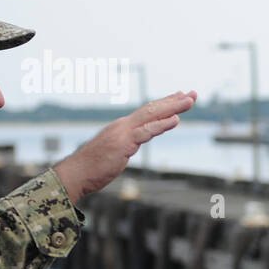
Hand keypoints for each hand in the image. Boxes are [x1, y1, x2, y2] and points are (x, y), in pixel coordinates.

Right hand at [53, 91, 197, 203]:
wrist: (76, 173)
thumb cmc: (94, 166)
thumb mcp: (115, 152)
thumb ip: (126, 144)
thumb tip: (132, 144)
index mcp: (123, 127)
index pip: (148, 112)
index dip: (166, 103)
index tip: (181, 96)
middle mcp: (124, 125)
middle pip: (153, 109)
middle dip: (174, 101)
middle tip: (193, 94)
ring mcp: (123, 133)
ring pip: (152, 116)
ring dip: (173, 108)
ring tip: (189, 102)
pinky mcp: (123, 143)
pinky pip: (146, 132)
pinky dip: (161, 125)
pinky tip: (175, 119)